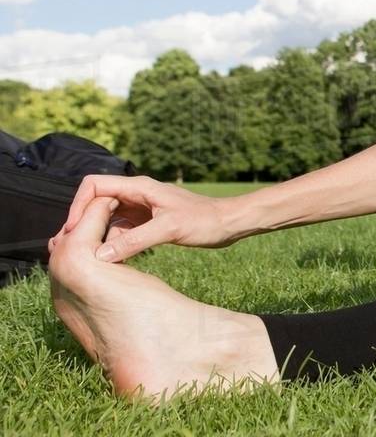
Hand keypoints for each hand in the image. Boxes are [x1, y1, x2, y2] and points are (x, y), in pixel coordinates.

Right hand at [47, 174, 237, 262]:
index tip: (73, 231)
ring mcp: (143, 208)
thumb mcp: (169, 230)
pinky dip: (115, 243)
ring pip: (108, 219)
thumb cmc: (205, 221)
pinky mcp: (149, 221)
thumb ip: (135, 241)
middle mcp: (138, 194)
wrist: (231, 223)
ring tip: (93, 260)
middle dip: (84, 224)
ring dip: (100, 236)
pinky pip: (122, 230)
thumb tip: (101, 255)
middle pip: (96, 203)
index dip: (78, 206)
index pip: (94, 185)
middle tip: (76, 251)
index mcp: (140, 187)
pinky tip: (114, 262)